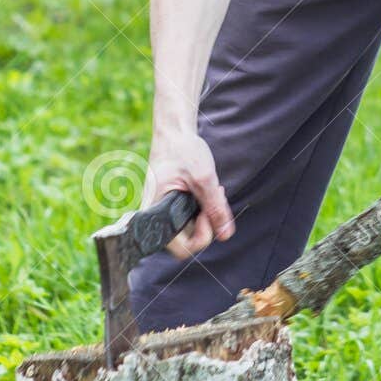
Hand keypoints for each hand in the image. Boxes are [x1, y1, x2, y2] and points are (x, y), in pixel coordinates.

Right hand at [143, 130, 234, 258]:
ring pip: (189, 230)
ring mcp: (162, 212)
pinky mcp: (169, 206)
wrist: (173, 131)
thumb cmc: (183, 150)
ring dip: (205, 216)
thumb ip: (215, 207)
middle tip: (215, 201)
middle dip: (206, 225)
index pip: (180, 249)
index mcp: (155, 212)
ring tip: (212, 190)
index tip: (207, 212)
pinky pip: (187, 218)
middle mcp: (155, 217)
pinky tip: (206, 190)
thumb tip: (226, 235)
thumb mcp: (204, 178)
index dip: (201, 236)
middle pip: (186, 242)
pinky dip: (201, 209)